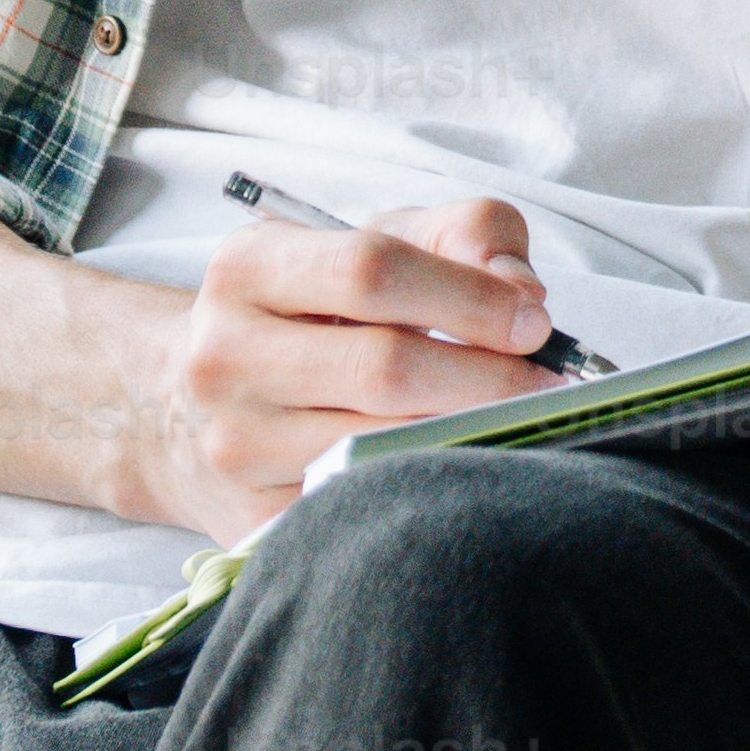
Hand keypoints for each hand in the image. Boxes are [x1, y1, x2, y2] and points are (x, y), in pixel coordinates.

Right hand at [129, 194, 559, 541]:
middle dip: (488, 378)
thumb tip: (521, 292)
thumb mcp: (380, 241)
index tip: (533, 321)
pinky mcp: (254, 516)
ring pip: (381, 447)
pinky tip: (464, 469)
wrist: (203, 404)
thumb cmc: (319, 312)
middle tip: (546, 383)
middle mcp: (224, 354)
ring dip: (471, 437)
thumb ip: (466, 233)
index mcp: (249, 267)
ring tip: (516, 422)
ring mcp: (234, 443)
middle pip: (384, 369)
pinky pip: (367, 506)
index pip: (372, 271)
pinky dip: (432, 489)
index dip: (468, 297)